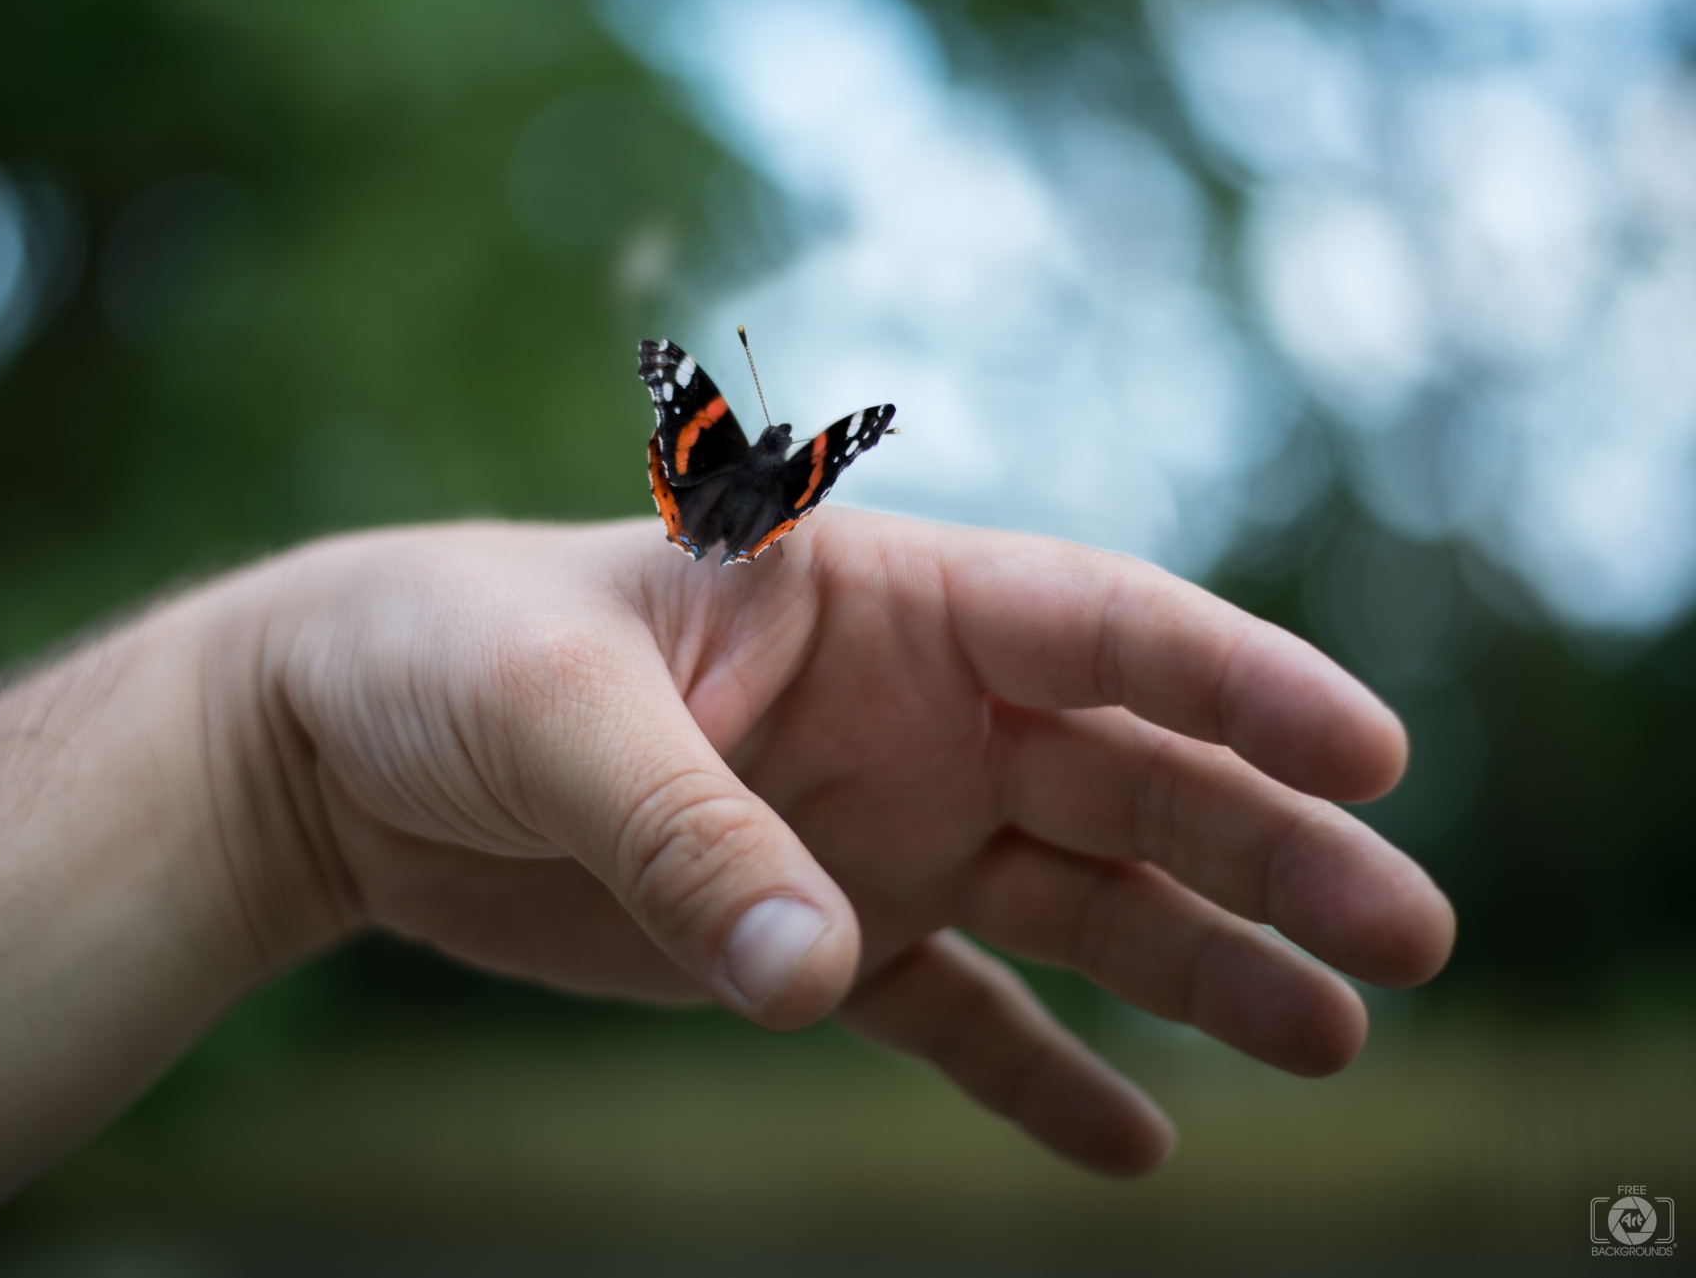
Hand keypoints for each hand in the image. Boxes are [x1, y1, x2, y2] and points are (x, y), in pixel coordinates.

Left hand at [240, 510, 1454, 1175]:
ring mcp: (870, 828)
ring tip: (1332, 1041)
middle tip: (1412, 934)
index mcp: (872, 602)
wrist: (336, 747)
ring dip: (1205, 968)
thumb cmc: (438, 660)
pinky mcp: (808, 932)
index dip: (1239, 684)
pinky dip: (1041, 1078)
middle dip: (1274, 848)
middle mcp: (907, 714)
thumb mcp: (554, 716)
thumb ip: (686, 834)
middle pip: (1131, 777)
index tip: (1371, 752)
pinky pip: (956, 1016)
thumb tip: (816, 978)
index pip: (1096, 626)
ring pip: (1079, 901)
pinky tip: (1135, 1145)